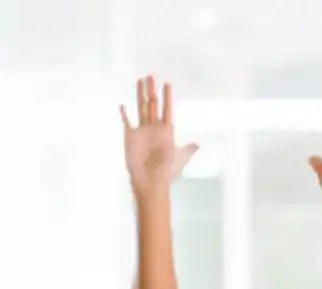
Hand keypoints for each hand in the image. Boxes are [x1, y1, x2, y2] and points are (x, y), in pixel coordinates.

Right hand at [119, 77, 198, 194]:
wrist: (150, 180)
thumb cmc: (167, 171)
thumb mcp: (181, 157)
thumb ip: (188, 149)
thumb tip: (198, 145)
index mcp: (166, 130)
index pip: (167, 108)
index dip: (167, 96)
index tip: (167, 82)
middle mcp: (154, 127)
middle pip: (153, 104)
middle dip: (152, 89)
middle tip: (151, 74)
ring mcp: (142, 130)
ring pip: (141, 107)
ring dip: (140, 94)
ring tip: (140, 81)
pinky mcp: (130, 136)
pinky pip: (127, 121)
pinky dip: (124, 114)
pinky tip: (123, 104)